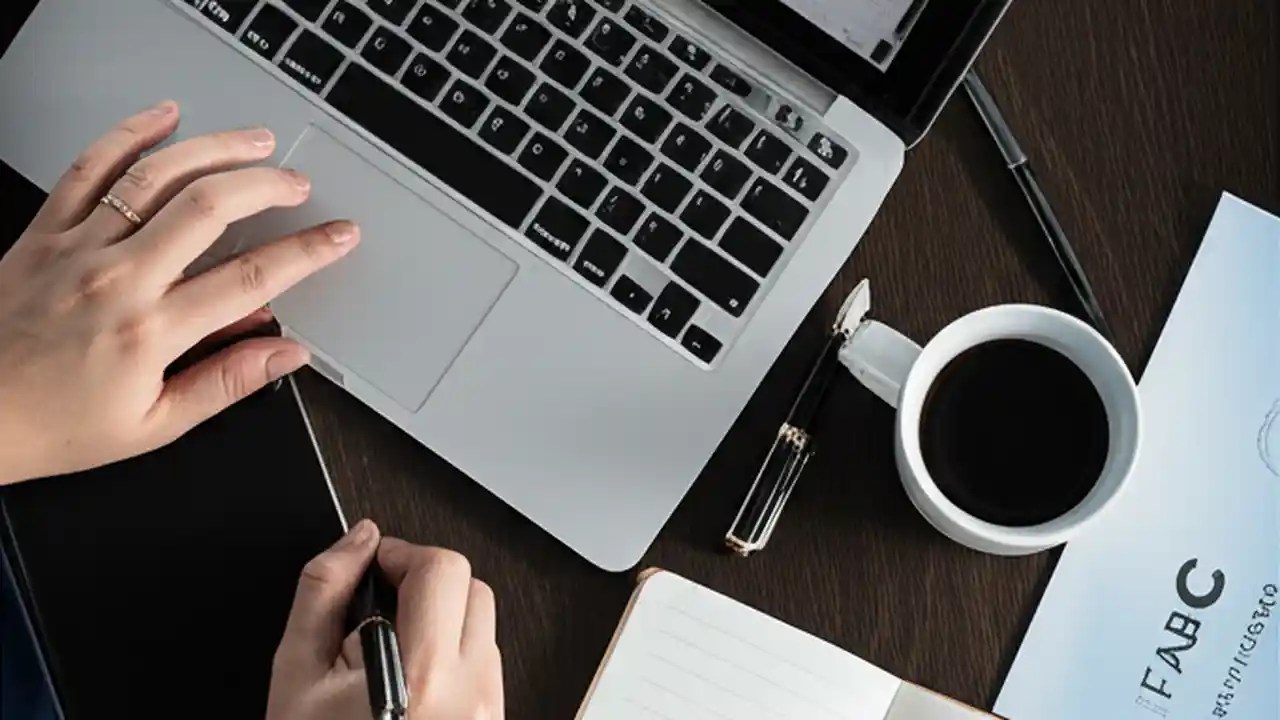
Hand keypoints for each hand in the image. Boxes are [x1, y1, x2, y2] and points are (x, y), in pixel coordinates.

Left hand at [0, 101, 359, 483]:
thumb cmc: (55, 426)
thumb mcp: (153, 427)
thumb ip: (226, 383)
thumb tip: (286, 354)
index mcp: (151, 333)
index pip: (251, 278)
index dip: (307, 252)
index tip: (339, 236)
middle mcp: (118, 280)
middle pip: (210, 208)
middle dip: (268, 186)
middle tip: (299, 184)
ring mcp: (78, 248)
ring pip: (157, 177)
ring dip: (215, 149)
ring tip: (255, 141)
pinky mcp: (44, 231)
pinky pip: (88, 167)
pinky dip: (128, 134)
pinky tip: (164, 117)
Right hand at [266, 521, 503, 719]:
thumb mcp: (295, 678)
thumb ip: (322, 593)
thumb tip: (356, 539)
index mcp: (421, 676)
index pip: (441, 570)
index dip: (402, 553)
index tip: (374, 565)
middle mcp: (469, 694)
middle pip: (472, 589)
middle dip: (426, 584)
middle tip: (379, 608)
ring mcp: (488, 713)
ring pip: (483, 629)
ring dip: (442, 623)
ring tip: (390, 660)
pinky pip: (487, 668)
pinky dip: (454, 659)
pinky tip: (411, 689)